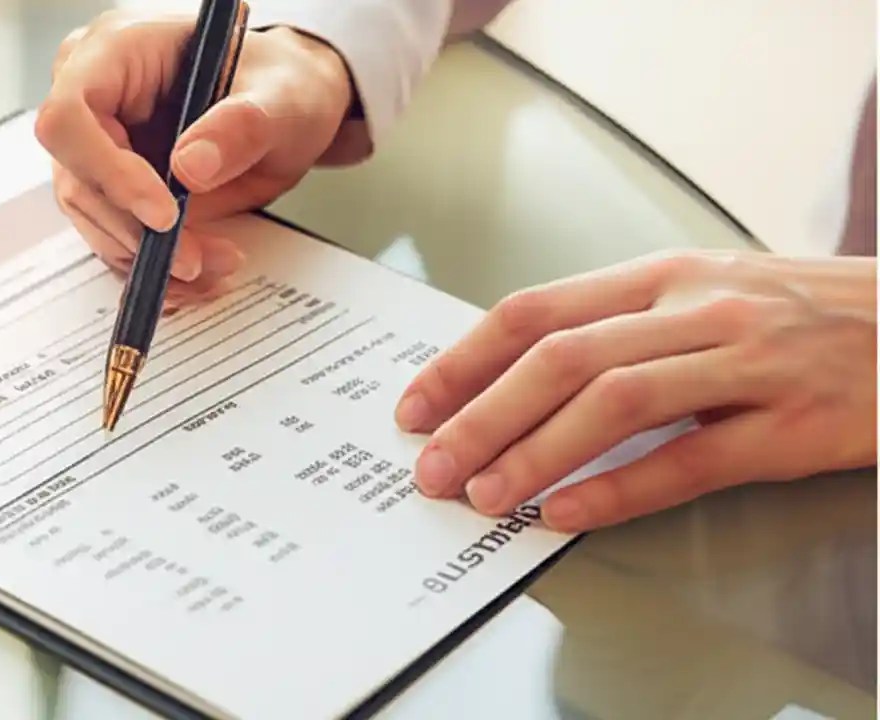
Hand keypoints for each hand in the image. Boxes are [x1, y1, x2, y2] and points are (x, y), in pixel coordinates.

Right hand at [35, 11, 355, 305]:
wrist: (286, 112)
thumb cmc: (279, 84)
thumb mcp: (282, 97)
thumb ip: (241, 126)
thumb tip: (189, 168)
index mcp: (117, 51)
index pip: (70, 114)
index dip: (107, 171)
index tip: (164, 214)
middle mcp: (94, 99)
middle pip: (78, 179)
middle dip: (137, 231)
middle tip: (194, 260)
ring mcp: (99, 147)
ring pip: (94, 219)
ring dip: (149, 257)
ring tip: (214, 264)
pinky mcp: (115, 190)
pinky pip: (117, 238)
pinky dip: (155, 267)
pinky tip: (200, 271)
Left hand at [394, 251, 876, 531]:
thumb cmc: (799, 315)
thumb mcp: (703, 294)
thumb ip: (618, 324)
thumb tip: (514, 372)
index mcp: (663, 275)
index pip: (536, 310)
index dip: (465, 359)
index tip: (415, 405)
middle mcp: (697, 309)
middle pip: (562, 357)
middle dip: (481, 414)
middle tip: (431, 465)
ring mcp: (748, 363)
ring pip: (616, 402)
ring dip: (535, 451)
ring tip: (484, 494)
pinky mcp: (795, 425)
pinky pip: (692, 459)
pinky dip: (621, 487)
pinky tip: (568, 512)